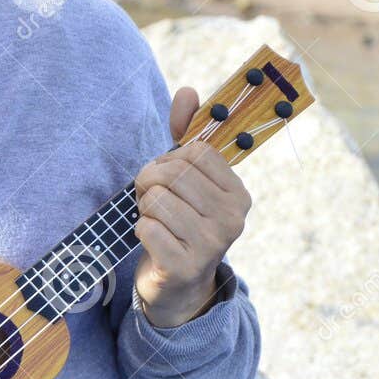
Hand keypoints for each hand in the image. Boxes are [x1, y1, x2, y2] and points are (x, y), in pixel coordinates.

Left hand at [131, 85, 251, 327]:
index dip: (169, 159)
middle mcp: (232, 219)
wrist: (177, 287)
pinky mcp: (184, 266)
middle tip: (150, 199)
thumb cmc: (181, 224)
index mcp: (238, 194)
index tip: (165, 177)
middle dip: (150, 182)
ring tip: (154, 220)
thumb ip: (186, 136)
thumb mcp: (187, 181)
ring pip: (157, 200)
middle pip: (173, 173)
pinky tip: (152, 242)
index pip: (196, 152)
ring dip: (144, 208)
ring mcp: (211, 245)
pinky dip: (140, 231)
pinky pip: (147, 227)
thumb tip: (187, 92)